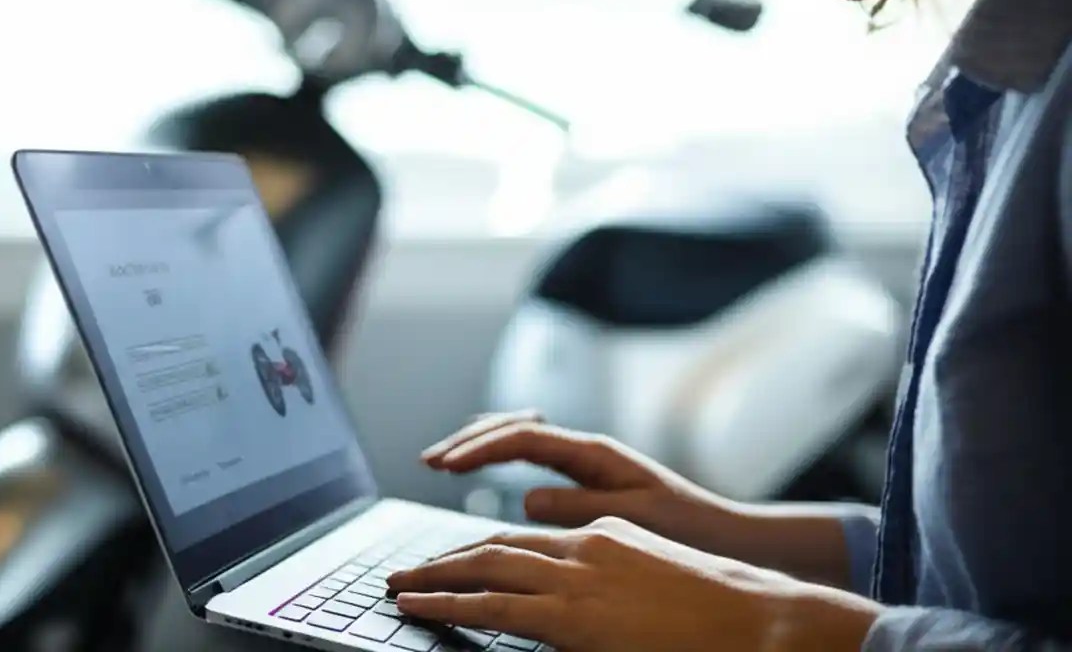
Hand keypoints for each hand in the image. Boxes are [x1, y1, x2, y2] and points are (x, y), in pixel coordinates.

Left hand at [387, 517, 879, 651]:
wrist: (756, 619)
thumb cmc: (716, 612)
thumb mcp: (651, 581)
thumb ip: (608, 586)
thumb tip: (583, 610)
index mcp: (603, 536)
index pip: (524, 537)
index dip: (480, 548)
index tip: (450, 560)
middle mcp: (582, 545)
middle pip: (494, 544)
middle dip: (444, 558)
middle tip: (406, 573)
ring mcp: (575, 576)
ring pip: (484, 565)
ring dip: (434, 575)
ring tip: (398, 587)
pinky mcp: (571, 614)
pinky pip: (493, 603)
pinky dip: (447, 601)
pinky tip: (417, 605)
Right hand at [422, 412, 738, 550]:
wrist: (726, 534)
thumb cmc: (687, 529)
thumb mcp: (632, 520)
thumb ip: (578, 507)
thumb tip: (525, 498)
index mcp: (596, 453)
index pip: (524, 436)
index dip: (480, 448)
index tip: (445, 465)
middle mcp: (587, 447)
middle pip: (515, 426)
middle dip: (470, 439)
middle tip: (431, 461)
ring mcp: (586, 459)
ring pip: (521, 434)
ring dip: (482, 442)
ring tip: (445, 461)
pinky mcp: (586, 476)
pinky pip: (533, 453)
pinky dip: (502, 453)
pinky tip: (486, 466)